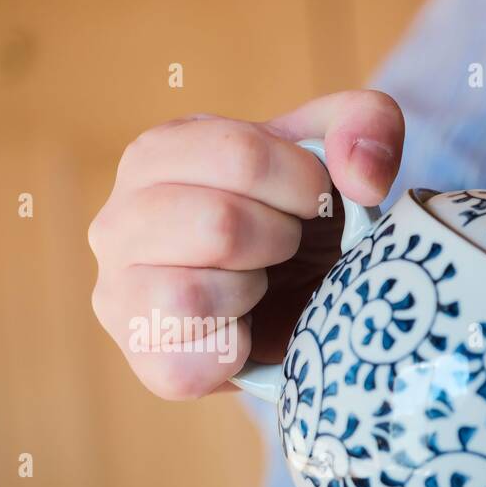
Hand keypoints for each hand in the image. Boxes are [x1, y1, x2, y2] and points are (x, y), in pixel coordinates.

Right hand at [88, 90, 403, 398]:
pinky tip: (244, 335)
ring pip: (192, 295)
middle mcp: (119, 220)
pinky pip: (186, 362)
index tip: (314, 203)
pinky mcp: (144, 360)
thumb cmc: (313, 226)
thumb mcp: (343, 158)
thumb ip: (365, 124)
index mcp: (159, 155)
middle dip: (279, 241)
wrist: (310, 307)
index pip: (240, 154)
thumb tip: (360, 176)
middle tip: (285, 249)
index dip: (304, 185)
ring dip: (251, 294)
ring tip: (258, 288)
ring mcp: (119, 293)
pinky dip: (233, 353)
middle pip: (219, 226)